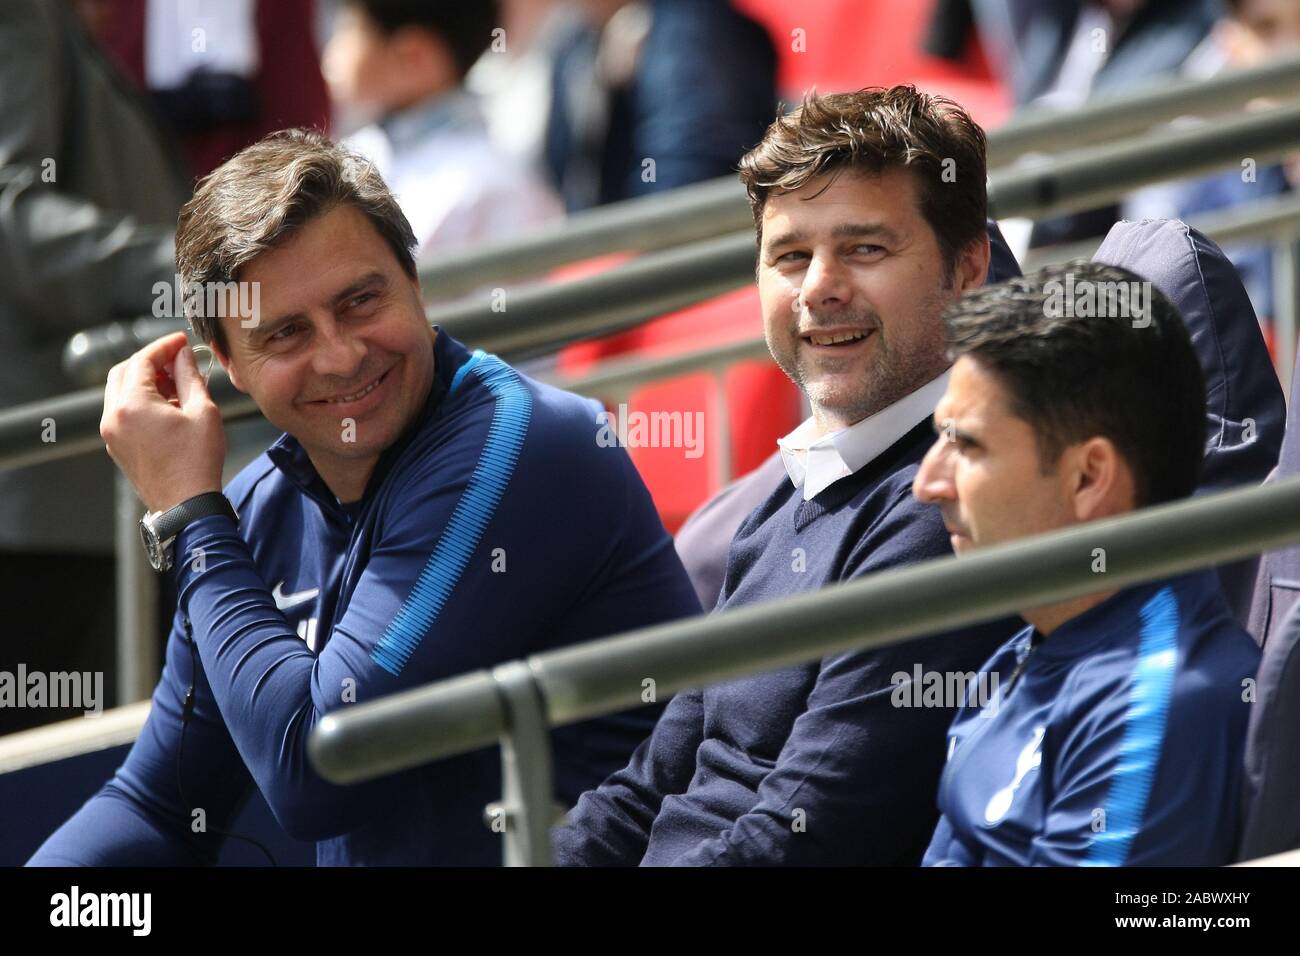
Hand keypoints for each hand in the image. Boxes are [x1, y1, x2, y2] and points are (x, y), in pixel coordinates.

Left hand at [100, 331, 226, 512]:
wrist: (186, 505)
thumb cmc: (197, 461)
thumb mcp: (203, 412)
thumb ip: (190, 377)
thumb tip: (183, 356)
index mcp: (132, 404)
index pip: (142, 360)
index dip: (164, 346)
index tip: (182, 341)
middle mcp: (113, 416)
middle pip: (124, 372)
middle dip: (150, 361)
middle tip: (177, 360)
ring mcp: (111, 433)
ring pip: (119, 391)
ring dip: (144, 381)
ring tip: (175, 385)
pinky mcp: (116, 446)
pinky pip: (122, 412)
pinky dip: (139, 401)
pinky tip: (166, 406)